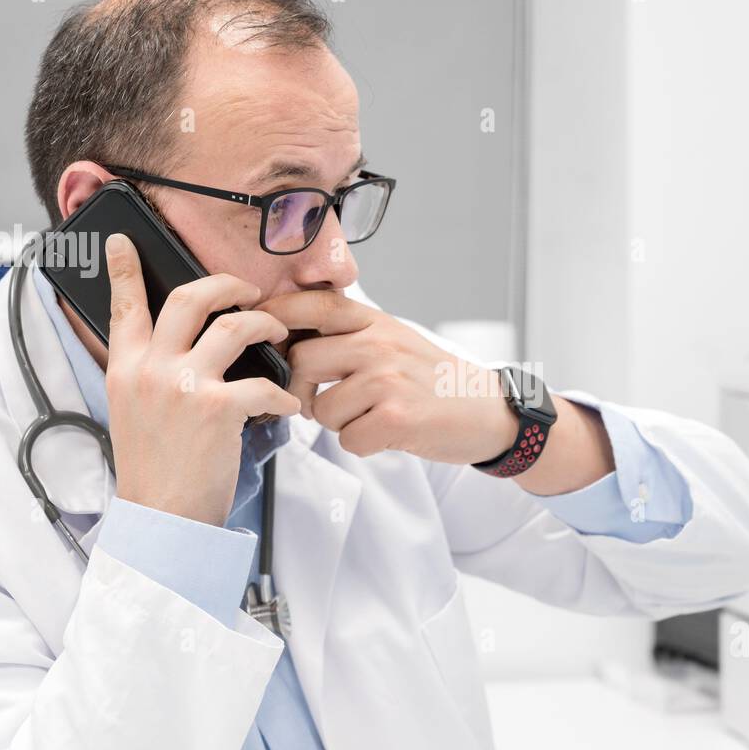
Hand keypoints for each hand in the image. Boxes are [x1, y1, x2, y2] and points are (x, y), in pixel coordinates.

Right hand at [104, 234, 300, 525]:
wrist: (162, 517)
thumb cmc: (155, 470)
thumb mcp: (132, 413)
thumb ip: (148, 375)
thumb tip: (176, 349)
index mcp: (125, 369)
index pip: (123, 306)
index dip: (124, 269)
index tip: (123, 241)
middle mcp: (150, 369)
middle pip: (191, 298)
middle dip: (226, 284)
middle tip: (247, 290)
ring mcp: (183, 385)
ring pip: (235, 327)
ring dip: (266, 327)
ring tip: (278, 337)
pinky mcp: (217, 408)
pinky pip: (264, 385)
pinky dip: (283, 395)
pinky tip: (288, 405)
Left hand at [263, 289, 518, 464]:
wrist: (488, 411)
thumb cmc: (434, 381)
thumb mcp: (395, 340)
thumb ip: (350, 335)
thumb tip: (288, 341)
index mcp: (375, 321)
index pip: (311, 305)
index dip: (275, 313)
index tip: (260, 330)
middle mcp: (378, 343)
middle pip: (300, 361)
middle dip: (303, 390)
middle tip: (326, 401)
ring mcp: (387, 379)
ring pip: (320, 407)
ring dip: (338, 422)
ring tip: (371, 416)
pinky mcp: (396, 416)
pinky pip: (347, 438)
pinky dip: (363, 444)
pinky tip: (388, 434)